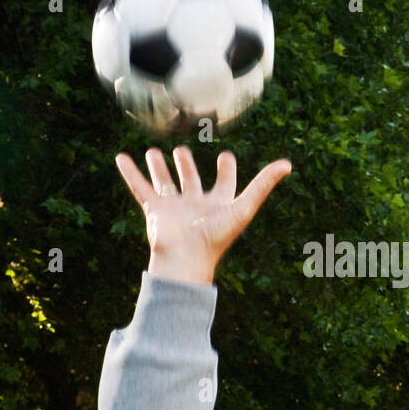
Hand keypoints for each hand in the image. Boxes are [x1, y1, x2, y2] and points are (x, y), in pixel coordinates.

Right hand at [115, 146, 291, 284]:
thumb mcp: (244, 207)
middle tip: (181, 150)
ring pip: (165, 182)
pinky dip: (130, 173)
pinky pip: (140, 187)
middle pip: (191, 180)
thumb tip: (288, 164)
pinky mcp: (155, 210)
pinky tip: (120, 158)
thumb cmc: (216, 237)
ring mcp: (174, 207)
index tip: (226, 156)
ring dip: (159, 167)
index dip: (226, 169)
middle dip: (186, 166)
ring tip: (152, 152)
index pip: (225, 182)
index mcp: (218, 204)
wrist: (186, 259)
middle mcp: (195, 204)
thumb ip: (264, 185)